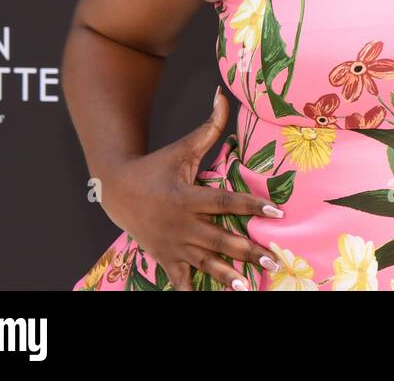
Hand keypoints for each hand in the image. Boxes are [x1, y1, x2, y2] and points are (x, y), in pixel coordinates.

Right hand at [99, 88, 280, 290]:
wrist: (116, 190)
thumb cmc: (156, 166)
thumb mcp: (182, 147)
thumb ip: (209, 126)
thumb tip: (223, 95)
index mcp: (188, 197)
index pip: (226, 202)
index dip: (252, 205)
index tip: (276, 210)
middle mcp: (181, 224)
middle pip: (219, 239)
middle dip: (246, 250)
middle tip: (273, 259)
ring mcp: (172, 243)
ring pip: (203, 262)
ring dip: (226, 276)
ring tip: (248, 287)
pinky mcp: (164, 256)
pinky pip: (179, 277)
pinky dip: (190, 288)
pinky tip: (209, 297)